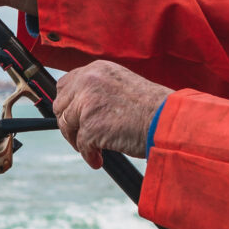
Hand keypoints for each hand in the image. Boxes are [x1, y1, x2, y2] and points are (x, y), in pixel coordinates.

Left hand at [53, 62, 169, 164]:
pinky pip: (80, 145)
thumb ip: (100, 91)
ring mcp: (87, 103)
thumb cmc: (153, 108)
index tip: (73, 118)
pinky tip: (99, 160)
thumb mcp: (121, 87)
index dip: (68, 104)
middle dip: (69, 124)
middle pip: (60, 106)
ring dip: (78, 141)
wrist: (168, 120)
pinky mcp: (90, 126)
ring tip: (94, 150)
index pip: (65, 85)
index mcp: (97, 69)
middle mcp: (88, 81)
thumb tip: (80, 109)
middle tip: (82, 137)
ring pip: (67, 126)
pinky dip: (89, 155)